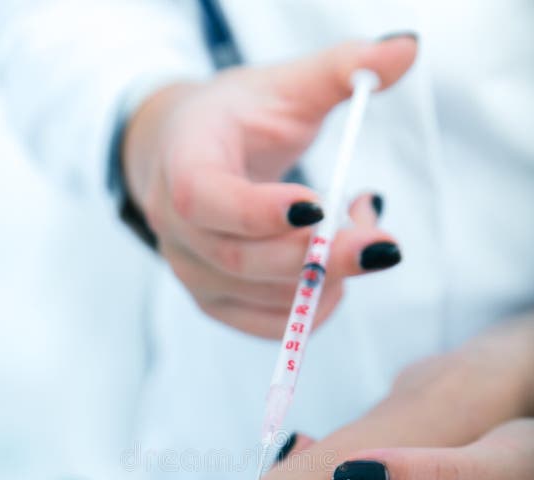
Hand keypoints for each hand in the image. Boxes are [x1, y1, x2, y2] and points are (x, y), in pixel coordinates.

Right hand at [123, 37, 416, 335]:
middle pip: (243, 261)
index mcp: (180, 163)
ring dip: (327, 277)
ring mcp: (193, 275)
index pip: (204, 199)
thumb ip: (342, 69)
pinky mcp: (216, 304)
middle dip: (320, 258)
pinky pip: (270, 326)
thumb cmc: (236, 120)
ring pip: (264, 298)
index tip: (323, 203)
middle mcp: (176, 231)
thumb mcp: (284, 87)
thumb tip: (407, 49)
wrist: (186, 158)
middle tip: (384, 242)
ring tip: (361, 229)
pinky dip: (314, 306)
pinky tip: (336, 270)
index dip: (259, 211)